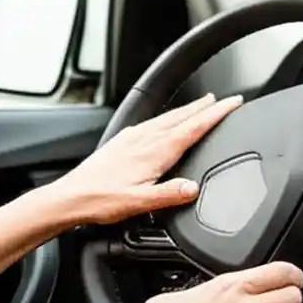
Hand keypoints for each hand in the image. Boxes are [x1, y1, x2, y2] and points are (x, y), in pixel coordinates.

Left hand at [50, 93, 242, 224]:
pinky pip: (152, 122)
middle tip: (223, 99)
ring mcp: (133, 138)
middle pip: (183, 117)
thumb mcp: (139, 203)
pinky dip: (167, 117)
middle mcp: (145, 139)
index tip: (233, 103)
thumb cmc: (101, 200)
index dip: (216, 114)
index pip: (194, 127)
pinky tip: (164, 121)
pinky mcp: (122, 141)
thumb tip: (193, 188)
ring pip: (168, 117)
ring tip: (201, 104)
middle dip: (205, 107)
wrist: (70, 197)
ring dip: (188, 110)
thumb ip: (169, 194)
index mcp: (155, 151)